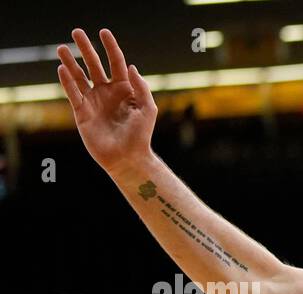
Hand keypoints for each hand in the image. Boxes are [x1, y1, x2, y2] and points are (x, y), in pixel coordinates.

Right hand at [56, 28, 157, 176]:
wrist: (127, 158)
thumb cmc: (141, 135)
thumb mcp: (147, 109)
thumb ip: (141, 87)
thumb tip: (131, 66)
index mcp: (125, 90)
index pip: (116, 63)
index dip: (110, 47)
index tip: (103, 32)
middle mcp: (107, 93)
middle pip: (94, 65)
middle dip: (86, 48)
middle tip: (76, 32)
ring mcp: (94, 101)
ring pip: (80, 77)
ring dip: (70, 62)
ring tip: (61, 48)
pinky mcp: (82, 112)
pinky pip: (72, 93)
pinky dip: (67, 81)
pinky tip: (62, 68)